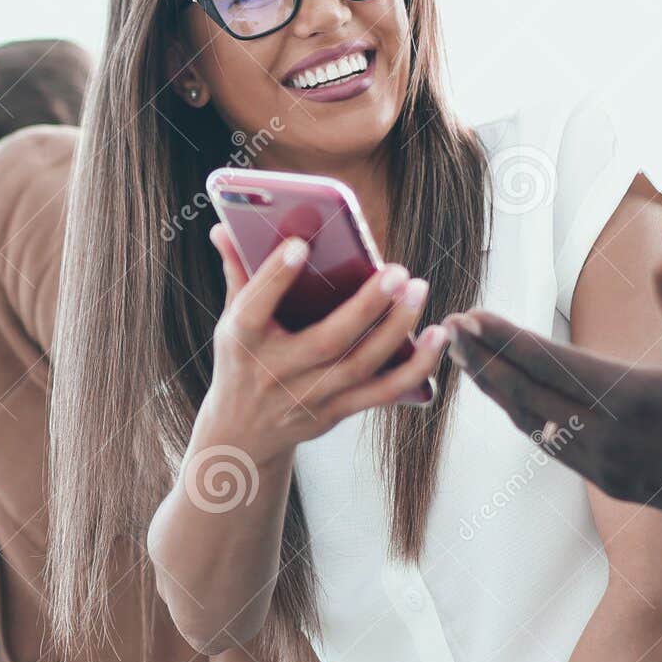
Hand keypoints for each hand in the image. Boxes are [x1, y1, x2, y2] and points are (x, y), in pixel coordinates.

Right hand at [200, 224, 449, 463]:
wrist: (242, 434)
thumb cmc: (242, 361)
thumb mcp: (230, 321)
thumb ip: (239, 274)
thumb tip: (225, 227)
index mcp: (242, 340)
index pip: (254, 307)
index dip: (275, 278)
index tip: (301, 245)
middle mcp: (276, 372)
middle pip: (326, 340)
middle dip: (365, 306)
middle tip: (397, 271)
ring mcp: (309, 396)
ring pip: (360, 366)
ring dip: (395, 329)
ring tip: (418, 290)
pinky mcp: (336, 412)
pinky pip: (382, 392)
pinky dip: (414, 367)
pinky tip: (436, 337)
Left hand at [442, 252, 661, 564]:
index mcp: (634, 400)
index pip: (550, 362)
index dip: (504, 338)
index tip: (470, 314)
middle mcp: (609, 438)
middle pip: (526, 395)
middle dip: (483, 361)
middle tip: (449, 329)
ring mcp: (605, 467)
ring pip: (532, 426)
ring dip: (496, 392)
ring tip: (468, 359)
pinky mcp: (608, 484)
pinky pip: (551, 447)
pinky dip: (523, 418)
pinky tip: (508, 399)